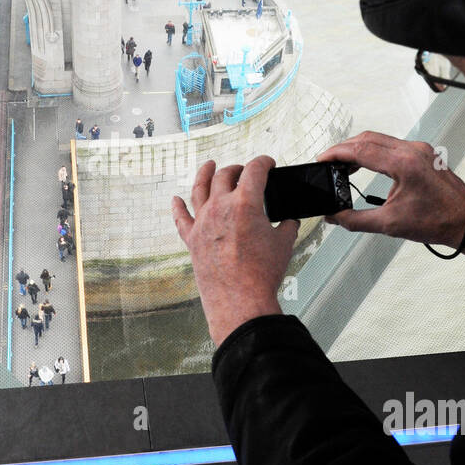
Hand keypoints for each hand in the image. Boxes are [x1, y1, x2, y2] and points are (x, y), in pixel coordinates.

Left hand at [172, 156, 295, 347]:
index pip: (254, 170)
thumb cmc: (262, 274)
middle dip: (237, 168)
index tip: (268, 163)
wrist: (240, 301)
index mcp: (245, 203)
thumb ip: (287, 227)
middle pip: (225, 175)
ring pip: (199, 189)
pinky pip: (181, 218)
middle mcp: (220, 207)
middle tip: (244, 171)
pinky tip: (176, 199)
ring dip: (205, 174)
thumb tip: (289, 222)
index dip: (264, 162)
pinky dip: (178, 207)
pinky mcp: (192, 240)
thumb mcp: (283, 244)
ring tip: (209, 166)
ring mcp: (202, 222)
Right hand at [317, 132, 464, 257]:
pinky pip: (391, 144)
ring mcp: (419, 149)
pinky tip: (364, 164)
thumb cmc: (436, 221)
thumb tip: (332, 217)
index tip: (321, 159)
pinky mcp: (422, 152)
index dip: (336, 153)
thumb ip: (355, 220)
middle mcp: (412, 150)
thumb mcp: (389, 224)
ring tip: (342, 165)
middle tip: (327, 162)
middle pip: (367, 138)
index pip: (361, 150)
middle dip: (344, 148)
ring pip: (379, 139)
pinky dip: (373, 151)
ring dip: (358, 148)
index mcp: (404, 164)